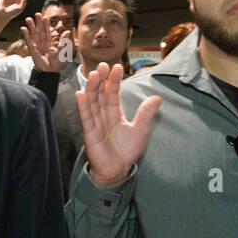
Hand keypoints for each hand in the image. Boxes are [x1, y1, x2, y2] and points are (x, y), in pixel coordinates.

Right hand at [21, 12, 67, 73]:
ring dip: (31, 26)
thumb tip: (68, 31)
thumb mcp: (61, 51)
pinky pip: (28, 41)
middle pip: (40, 30)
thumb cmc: (56, 62)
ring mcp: (37, 45)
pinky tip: (23, 28)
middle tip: (37, 14)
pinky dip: (26, 35)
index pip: (48, 31)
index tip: (45, 17)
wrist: (49, 71)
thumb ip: (63, 41)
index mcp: (50, 42)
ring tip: (28, 18)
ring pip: (34, 34)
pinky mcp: (32, 50)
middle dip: (38, 22)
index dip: (46, 24)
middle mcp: (43, 42)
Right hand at [74, 61, 160, 186]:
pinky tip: (81, 94)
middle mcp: (103, 116)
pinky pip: (85, 118)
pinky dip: (83, 106)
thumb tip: (157, 98)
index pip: (113, 93)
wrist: (117, 171)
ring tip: (93, 75)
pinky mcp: (89, 134)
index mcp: (114, 113)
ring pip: (92, 103)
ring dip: (91, 89)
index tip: (116, 67)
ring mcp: (95, 124)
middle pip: (100, 94)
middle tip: (103, 65)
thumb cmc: (126, 151)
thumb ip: (146, 114)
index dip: (114, 81)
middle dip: (101, 80)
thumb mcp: (140, 130)